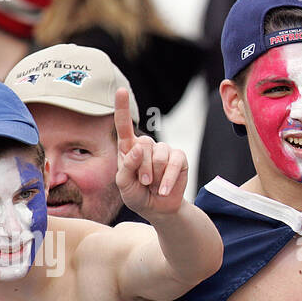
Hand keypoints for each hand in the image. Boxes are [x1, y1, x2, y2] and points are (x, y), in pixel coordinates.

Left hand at [115, 87, 187, 218]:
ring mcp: (164, 150)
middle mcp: (147, 145)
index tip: (121, 90)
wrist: (159, 209)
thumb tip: (139, 147)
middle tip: (144, 183)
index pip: (124, 125)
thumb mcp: (124, 184)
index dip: (123, 108)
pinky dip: (168, 179)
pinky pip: (174, 163)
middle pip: (142, 144)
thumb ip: (126, 166)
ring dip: (155, 175)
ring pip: (158, 156)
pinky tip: (164, 190)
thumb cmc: (138, 195)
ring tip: (154, 186)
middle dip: (142, 168)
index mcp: (129, 148)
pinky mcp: (180, 158)